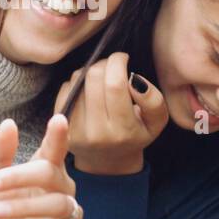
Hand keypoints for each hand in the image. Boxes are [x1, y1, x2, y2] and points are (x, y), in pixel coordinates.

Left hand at [0, 114, 86, 218]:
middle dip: (16, 178)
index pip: (55, 150)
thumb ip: (0, 154)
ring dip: (21, 207)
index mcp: (48, 171)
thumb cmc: (6, 214)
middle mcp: (65, 189)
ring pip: (57, 204)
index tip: (58, 120)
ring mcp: (73, 214)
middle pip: (50, 174)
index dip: (58, 136)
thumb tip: (8, 123)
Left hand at [53, 51, 167, 174]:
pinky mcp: (62, 125)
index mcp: (123, 132)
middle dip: (104, 63)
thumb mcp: (156, 122)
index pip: (115, 85)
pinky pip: (66, 88)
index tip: (123, 58)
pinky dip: (78, 81)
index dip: (117, 62)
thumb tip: (134, 79)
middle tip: (113, 65)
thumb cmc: (135, 134)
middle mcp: (96, 133)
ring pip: (78, 80)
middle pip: (94, 78)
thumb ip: (153, 100)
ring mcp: (75, 130)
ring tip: (102, 78)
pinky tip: (89, 88)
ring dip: (91, 71)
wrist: (107, 161)